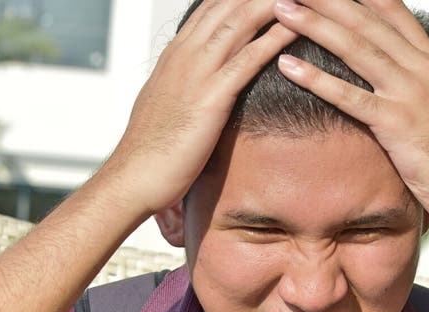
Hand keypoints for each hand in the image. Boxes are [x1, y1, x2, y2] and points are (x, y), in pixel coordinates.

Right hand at [113, 0, 295, 216]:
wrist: (133, 176)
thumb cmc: (149, 151)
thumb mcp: (164, 106)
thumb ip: (181, 87)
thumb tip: (193, 87)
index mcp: (175, 54)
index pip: (211, 6)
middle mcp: (185, 54)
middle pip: (227, 4)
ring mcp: (196, 72)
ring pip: (240, 21)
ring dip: (271, 3)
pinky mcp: (210, 98)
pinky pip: (248, 60)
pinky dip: (274, 40)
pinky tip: (295, 28)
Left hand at [273, 0, 428, 238]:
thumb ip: (411, 82)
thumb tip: (388, 73)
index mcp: (428, 58)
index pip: (389, 8)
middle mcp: (419, 66)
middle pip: (366, 19)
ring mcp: (408, 91)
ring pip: (355, 47)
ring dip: (314, 25)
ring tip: (281, 9)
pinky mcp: (395, 122)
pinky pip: (349, 96)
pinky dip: (316, 78)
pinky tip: (288, 66)